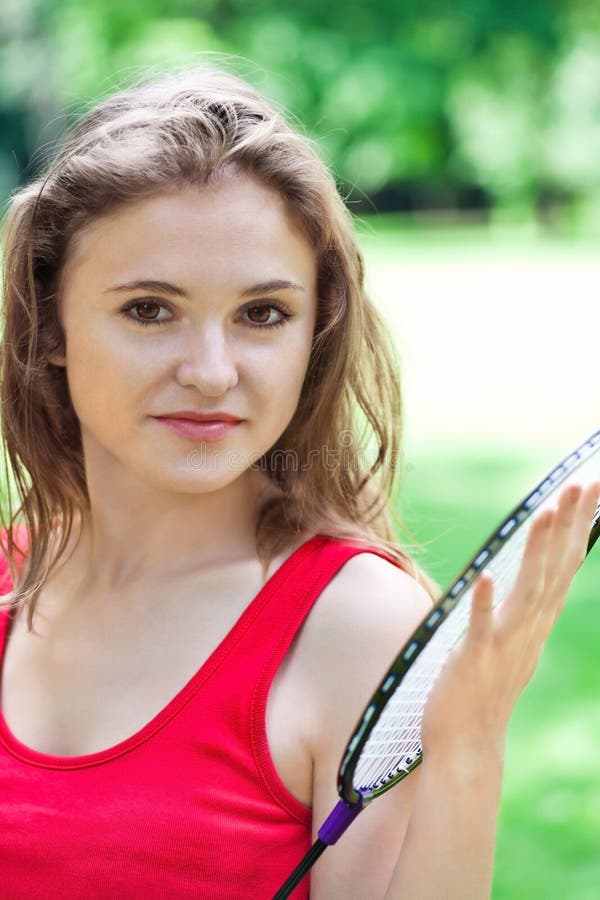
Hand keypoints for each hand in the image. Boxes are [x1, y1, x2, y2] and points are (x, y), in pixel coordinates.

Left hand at [420, 479, 599, 758]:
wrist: (467, 741)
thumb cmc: (486, 685)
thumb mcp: (516, 639)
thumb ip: (528, 605)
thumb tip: (542, 573)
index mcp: (536, 620)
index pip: (564, 565)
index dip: (578, 527)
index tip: (590, 489)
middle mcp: (528, 629)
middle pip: (554, 570)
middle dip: (567, 527)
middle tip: (580, 486)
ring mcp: (503, 644)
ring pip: (526, 591)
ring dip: (537, 553)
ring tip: (543, 514)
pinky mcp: (474, 660)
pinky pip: (479, 628)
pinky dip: (484, 603)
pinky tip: (485, 575)